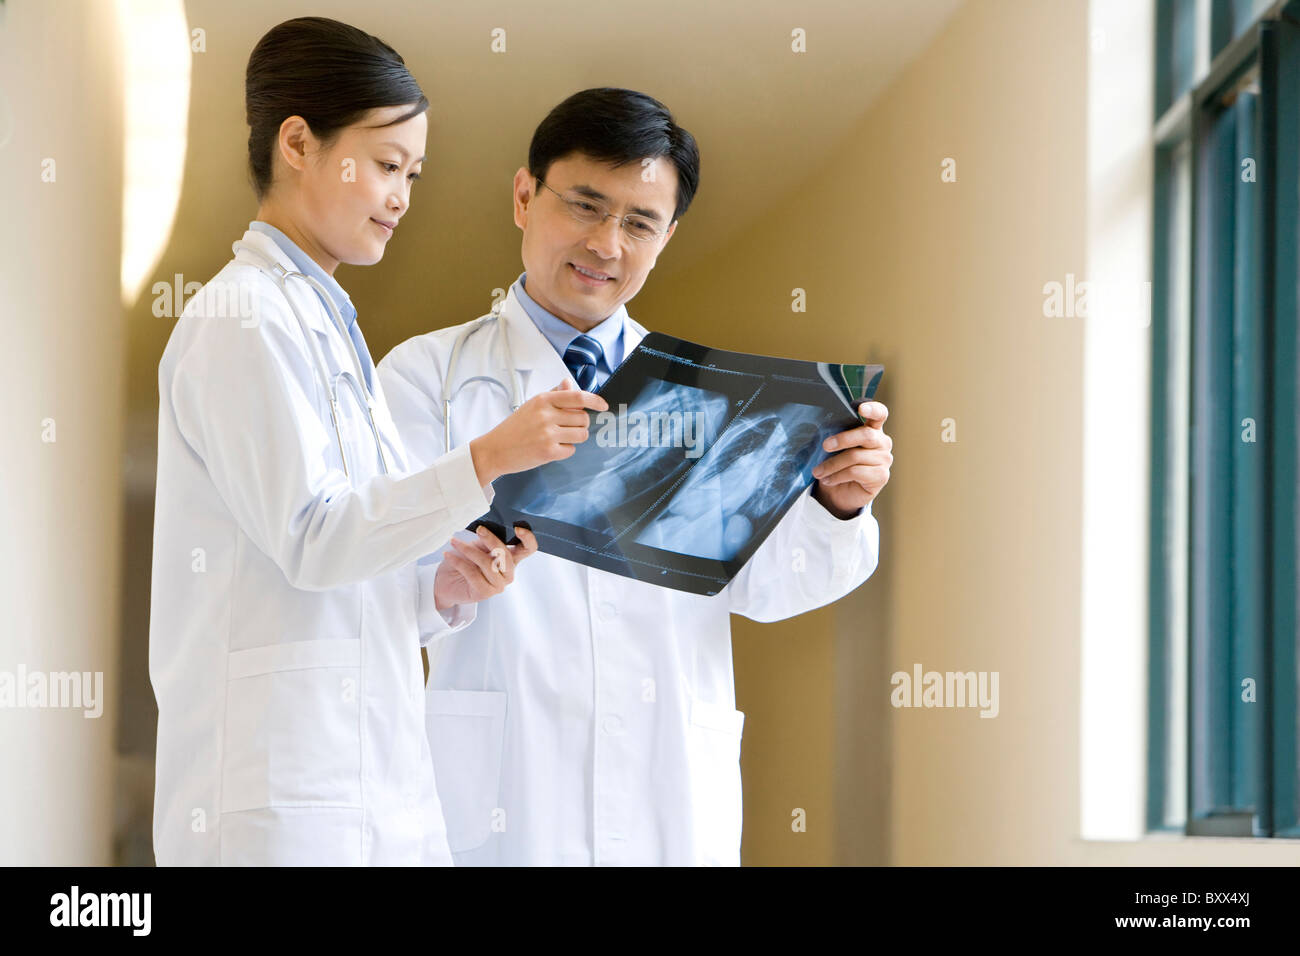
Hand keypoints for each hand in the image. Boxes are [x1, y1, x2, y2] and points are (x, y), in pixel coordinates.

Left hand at [433, 525, 537, 610]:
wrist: (445, 581)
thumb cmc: (464, 561)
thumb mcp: (478, 545)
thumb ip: (488, 539)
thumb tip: (489, 527)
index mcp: (511, 558)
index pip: (529, 548)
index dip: (528, 538)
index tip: (517, 528)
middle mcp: (508, 573)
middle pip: (507, 555)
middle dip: (492, 540)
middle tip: (479, 530)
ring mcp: (499, 585)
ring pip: (488, 564)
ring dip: (469, 550)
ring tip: (454, 542)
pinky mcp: (485, 592)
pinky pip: (473, 573)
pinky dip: (459, 562)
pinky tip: (448, 555)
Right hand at [468, 380, 607, 484]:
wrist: (494, 450)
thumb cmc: (513, 428)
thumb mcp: (532, 405)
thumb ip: (554, 395)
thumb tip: (569, 383)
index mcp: (543, 400)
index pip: (577, 397)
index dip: (595, 400)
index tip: (603, 405)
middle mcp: (546, 415)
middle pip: (583, 418)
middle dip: (580, 424)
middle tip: (565, 428)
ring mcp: (547, 434)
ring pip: (581, 434)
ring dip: (575, 437)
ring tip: (559, 438)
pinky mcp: (548, 452)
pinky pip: (571, 450)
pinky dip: (564, 450)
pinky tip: (550, 448)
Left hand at [811, 401, 891, 518]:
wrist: (840, 492)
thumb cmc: (837, 464)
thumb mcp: (833, 447)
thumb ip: (832, 436)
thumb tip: (815, 430)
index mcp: (872, 429)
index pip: (879, 413)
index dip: (872, 409)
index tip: (860, 408)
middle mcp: (882, 442)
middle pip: (866, 435)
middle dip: (842, 439)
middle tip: (824, 446)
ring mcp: (884, 459)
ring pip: (856, 456)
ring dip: (832, 464)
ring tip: (817, 471)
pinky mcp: (881, 476)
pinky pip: (856, 472)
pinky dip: (838, 476)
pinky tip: (828, 480)